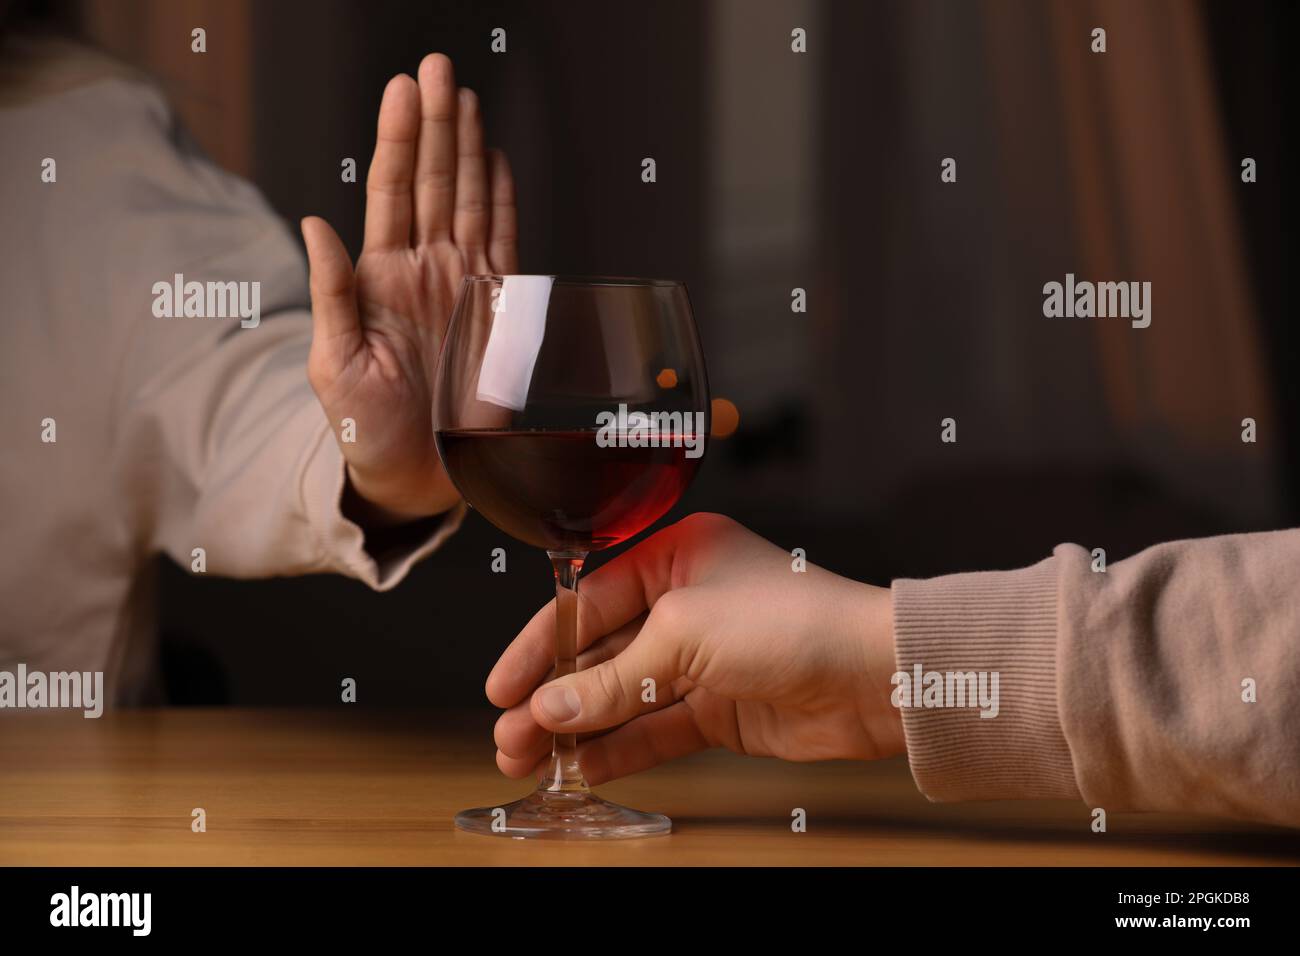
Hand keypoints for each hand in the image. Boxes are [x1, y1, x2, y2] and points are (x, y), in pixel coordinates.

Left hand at [301, 54, 517, 522]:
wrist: (412, 479)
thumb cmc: (364, 430)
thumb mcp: (334, 364)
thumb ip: (332, 292)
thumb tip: (315, 223)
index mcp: (381, 278)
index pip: (392, 192)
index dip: (399, 139)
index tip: (405, 89)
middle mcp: (423, 272)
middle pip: (432, 182)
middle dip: (437, 124)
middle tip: (439, 68)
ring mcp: (462, 288)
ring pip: (468, 202)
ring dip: (468, 150)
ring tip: (466, 98)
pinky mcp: (497, 313)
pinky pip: (505, 245)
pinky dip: (503, 203)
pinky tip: (495, 164)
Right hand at [487, 513, 904, 784]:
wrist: (877, 675)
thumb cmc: (797, 622)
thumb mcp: (686, 635)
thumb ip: (614, 676)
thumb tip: (552, 709)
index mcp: (674, 557)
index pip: (586, 602)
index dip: (541, 647)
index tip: (503, 686)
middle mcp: (685, 604)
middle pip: (599, 653)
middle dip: (552, 695)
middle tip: (508, 734)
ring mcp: (703, 660)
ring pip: (622, 696)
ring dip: (577, 728)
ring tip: (528, 759)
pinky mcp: (721, 708)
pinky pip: (656, 729)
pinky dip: (619, 749)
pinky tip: (582, 767)